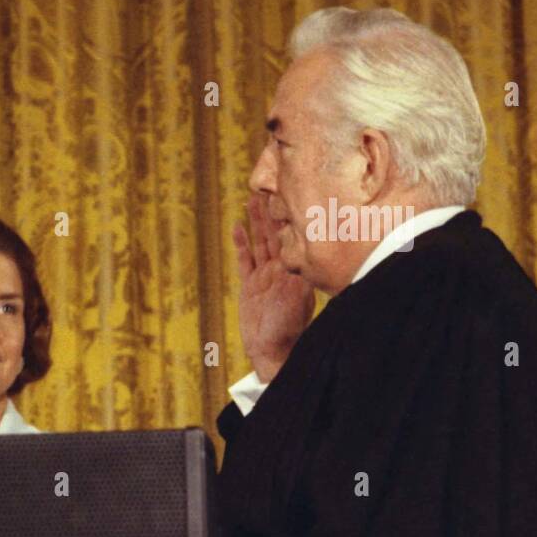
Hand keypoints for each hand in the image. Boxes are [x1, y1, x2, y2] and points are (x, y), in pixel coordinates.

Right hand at [232, 193, 313, 382]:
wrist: (272, 350)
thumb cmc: (288, 329)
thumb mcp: (295, 298)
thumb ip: (295, 275)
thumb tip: (298, 252)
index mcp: (294, 270)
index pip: (292, 235)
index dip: (289, 215)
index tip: (288, 192)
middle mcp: (281, 269)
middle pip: (275, 233)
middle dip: (271, 211)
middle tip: (267, 186)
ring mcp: (264, 276)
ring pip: (260, 242)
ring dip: (257, 221)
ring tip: (253, 198)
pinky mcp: (250, 286)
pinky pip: (245, 260)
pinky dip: (242, 244)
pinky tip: (238, 227)